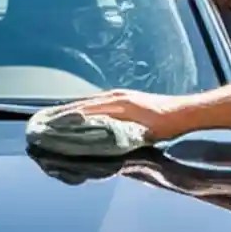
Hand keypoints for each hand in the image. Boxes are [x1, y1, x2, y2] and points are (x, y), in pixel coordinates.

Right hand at [55, 89, 191, 140]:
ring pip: (89, 103)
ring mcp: (120, 96)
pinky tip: (80, 116)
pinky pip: (98, 103)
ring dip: (72, 110)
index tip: (49, 124)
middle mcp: (115, 97)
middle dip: (63, 113)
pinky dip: (85, 109)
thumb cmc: (165, 124)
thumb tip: (92, 135)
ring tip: (56, 119)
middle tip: (45, 121)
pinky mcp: (125, 98)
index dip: (66, 118)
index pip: (84, 111)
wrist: (185, 112)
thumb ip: (116, 133)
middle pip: (82, 105)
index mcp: (116, 104)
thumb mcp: (139, 132)